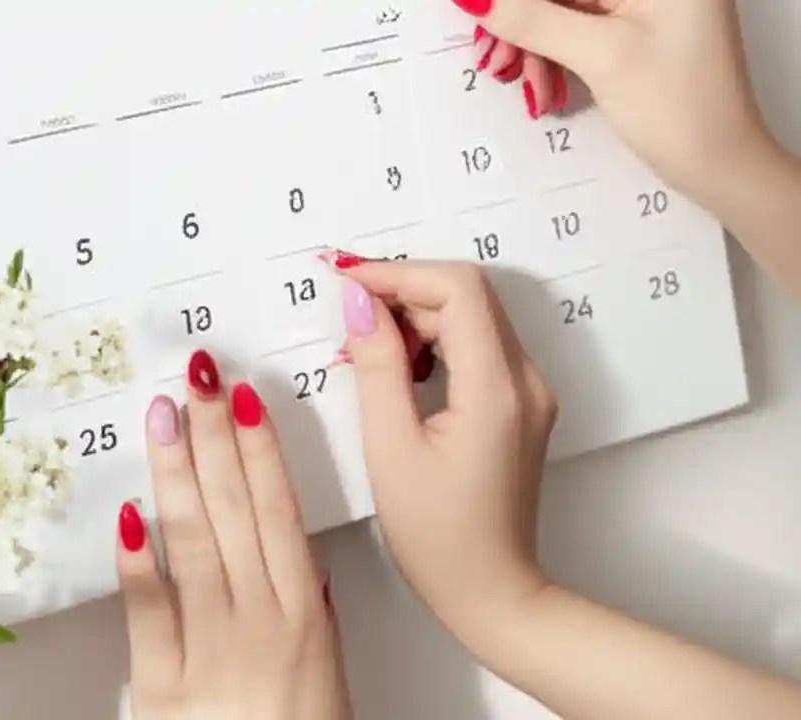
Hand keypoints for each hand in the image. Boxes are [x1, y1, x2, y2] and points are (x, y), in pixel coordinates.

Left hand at [117, 351, 351, 719]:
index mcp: (304, 615)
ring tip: (163, 417)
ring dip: (176, 472)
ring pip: (194, 541)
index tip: (245, 400)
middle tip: (200, 377)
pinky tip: (127, 514)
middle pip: (236, 509)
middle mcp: (260, 621)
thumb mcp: (327, 676)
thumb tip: (298, 562)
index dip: (261, 449)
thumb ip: (308, 614)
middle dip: (215, 435)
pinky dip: (137, 562)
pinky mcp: (162, 684)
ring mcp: (211, 648)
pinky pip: (149, 611)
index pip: (280, 510)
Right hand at [337, 260, 555, 636]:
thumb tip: (361, 305)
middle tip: (347, 310)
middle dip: (403, 289)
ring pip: (472, 316)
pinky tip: (399, 369)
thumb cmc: (440, 538)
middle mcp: (525, 381)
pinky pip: (477, 346)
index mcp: (497, 390)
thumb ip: (378, 366)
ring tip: (366, 347)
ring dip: (417, 316)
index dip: (397, 273)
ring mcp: (528, 392)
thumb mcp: (391, 448)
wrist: (491, 590)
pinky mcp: (519, 404)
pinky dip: (434, 341)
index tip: (347, 280)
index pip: (456, 289)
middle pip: (467, 295)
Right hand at [457, 0, 781, 211]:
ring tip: (522, 85)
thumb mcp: (600, 56)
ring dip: (533, 47)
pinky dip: (555, 58)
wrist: (721, 164)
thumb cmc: (682, 109)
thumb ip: (533, 21)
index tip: (477, 14)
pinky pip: (579, 31)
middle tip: (493, 59)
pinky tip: (545, 87)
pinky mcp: (639, 31)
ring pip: (564, 11)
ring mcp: (648, 6)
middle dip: (522, 25)